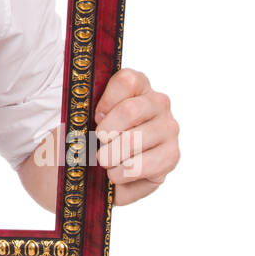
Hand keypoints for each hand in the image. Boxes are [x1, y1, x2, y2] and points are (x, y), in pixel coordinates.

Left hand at [94, 68, 178, 204]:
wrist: (101, 168)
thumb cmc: (92, 136)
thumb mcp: (83, 119)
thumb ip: (84, 111)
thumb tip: (84, 122)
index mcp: (137, 85)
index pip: (126, 81)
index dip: (106, 101)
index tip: (95, 117)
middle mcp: (158, 102)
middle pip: (130, 110)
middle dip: (106, 132)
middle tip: (97, 143)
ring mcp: (168, 128)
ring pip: (134, 140)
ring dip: (111, 156)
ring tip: (104, 161)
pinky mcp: (171, 155)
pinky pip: (144, 165)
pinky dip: (122, 173)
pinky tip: (116, 174)